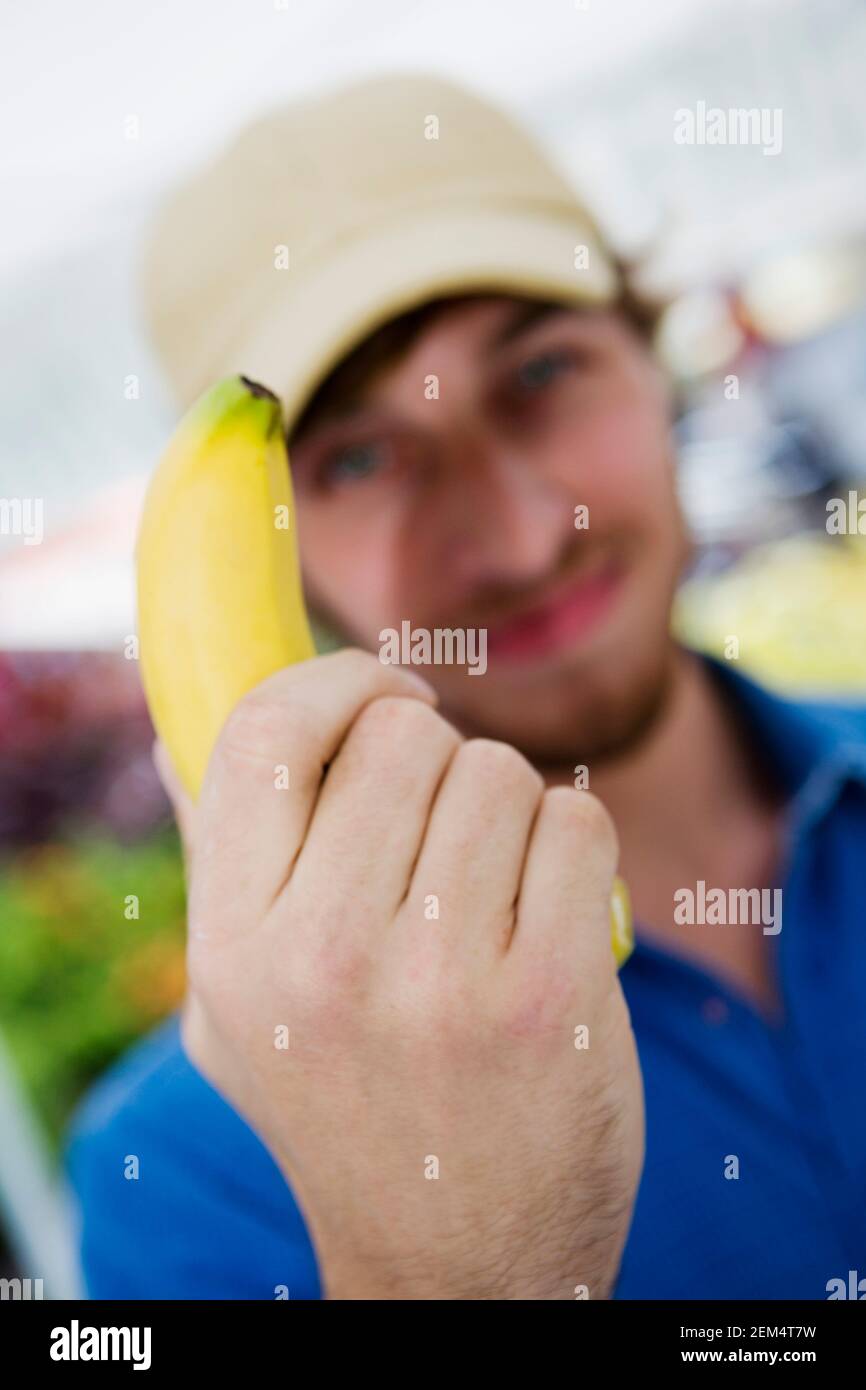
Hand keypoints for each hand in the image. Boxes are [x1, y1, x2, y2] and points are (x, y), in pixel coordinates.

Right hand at [160, 649, 643, 1299]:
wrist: (457, 1263)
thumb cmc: (345, 1106)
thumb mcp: (238, 1011)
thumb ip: (215, 871)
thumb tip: (173, 733)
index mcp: (234, 949)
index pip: (262, 735)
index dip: (334, 681)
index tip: (383, 691)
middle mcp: (324, 959)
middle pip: (401, 735)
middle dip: (436, 758)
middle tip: (444, 831)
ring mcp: (440, 982)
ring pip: (497, 771)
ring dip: (508, 811)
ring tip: (493, 892)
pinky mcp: (549, 996)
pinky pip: (575, 822)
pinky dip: (572, 849)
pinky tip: (552, 916)